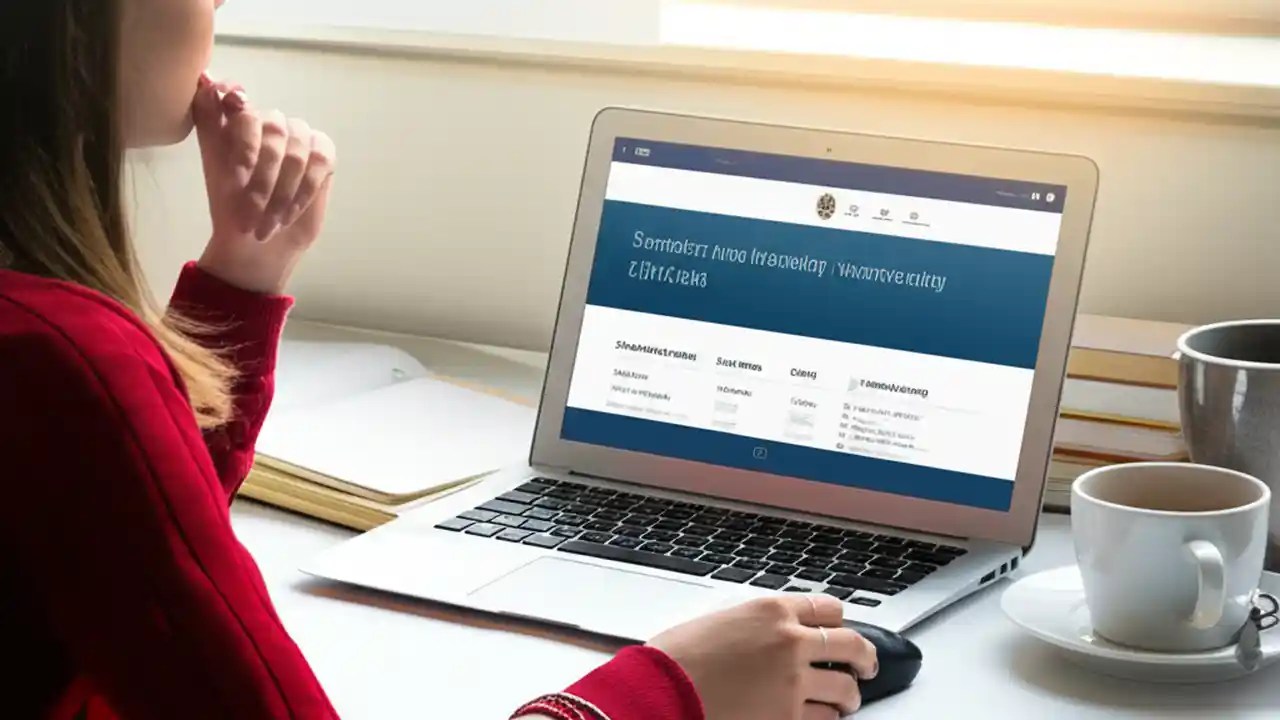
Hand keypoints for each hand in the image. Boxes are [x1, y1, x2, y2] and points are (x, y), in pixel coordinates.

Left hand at [191, 74, 336, 294]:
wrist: (256, 247)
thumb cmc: (230, 209)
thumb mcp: (213, 165)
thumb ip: (210, 119)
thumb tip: (208, 77)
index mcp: (240, 122)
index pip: (242, 105)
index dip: (242, 136)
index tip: (237, 173)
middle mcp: (270, 124)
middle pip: (273, 126)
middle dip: (262, 175)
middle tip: (250, 213)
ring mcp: (299, 139)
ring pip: (298, 147)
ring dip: (282, 190)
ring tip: (268, 222)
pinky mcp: (323, 158)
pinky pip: (321, 161)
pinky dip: (304, 190)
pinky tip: (289, 214)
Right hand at [649, 595, 877, 719]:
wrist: (662, 690)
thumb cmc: (678, 656)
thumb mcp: (723, 620)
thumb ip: (758, 625)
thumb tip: (777, 635)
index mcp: (772, 610)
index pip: (828, 607)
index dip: (840, 619)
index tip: (842, 627)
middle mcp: (790, 641)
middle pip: (851, 644)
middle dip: (864, 656)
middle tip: (866, 664)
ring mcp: (793, 680)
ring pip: (845, 687)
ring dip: (849, 694)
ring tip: (847, 698)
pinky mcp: (788, 715)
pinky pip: (824, 717)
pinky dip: (827, 716)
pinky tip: (822, 715)